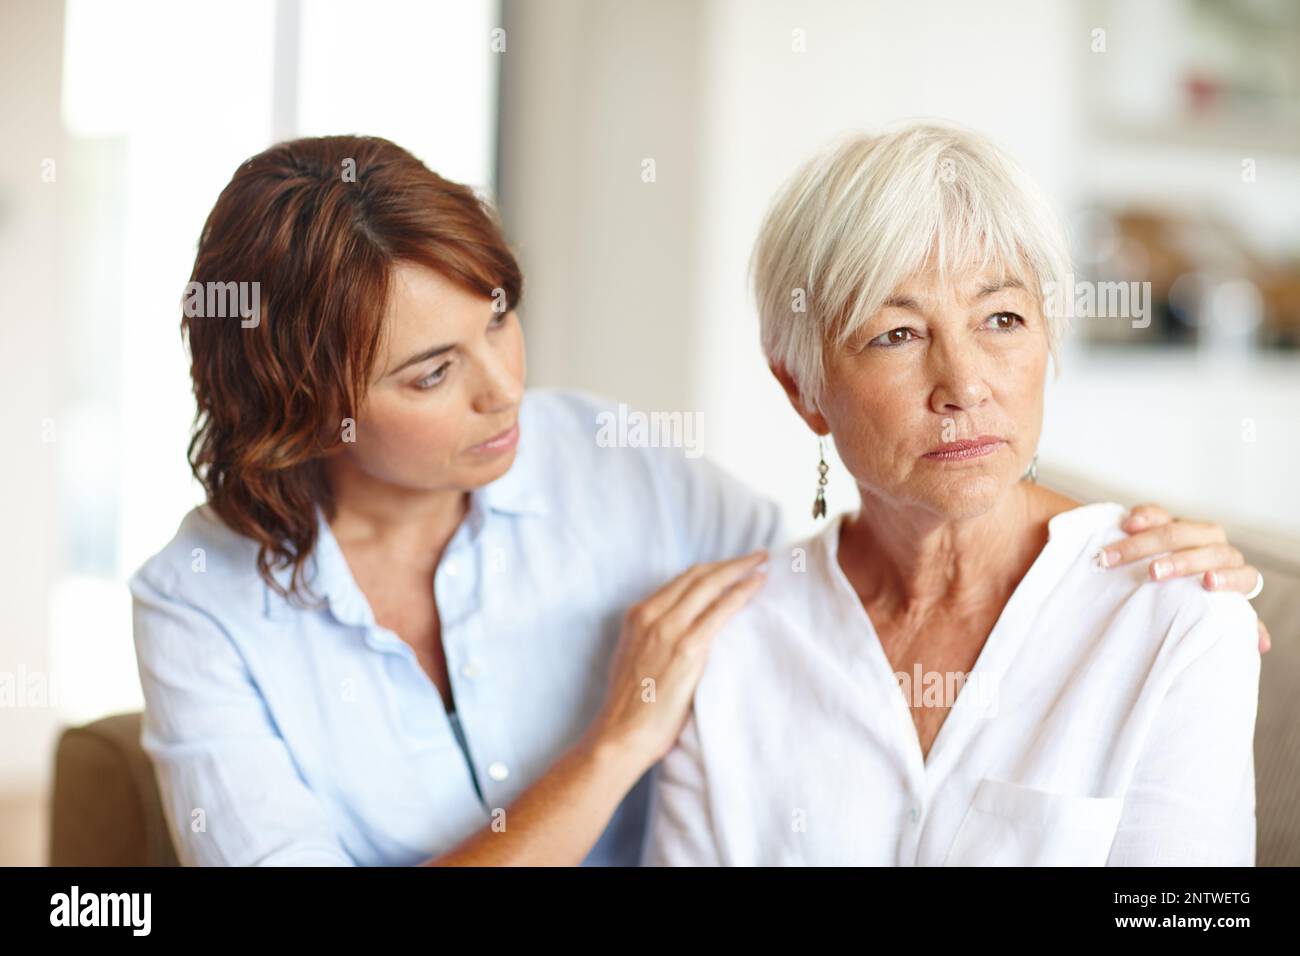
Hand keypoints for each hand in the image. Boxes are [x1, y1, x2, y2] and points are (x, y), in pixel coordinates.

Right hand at [586, 551, 767, 766]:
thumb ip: (655, 637)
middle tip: (757, 556)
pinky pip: (720, 611)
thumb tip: (684, 631)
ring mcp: (668, 630)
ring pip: (710, 585)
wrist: (621, 734)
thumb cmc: (631, 706)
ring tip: (762, 563)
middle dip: (730, 562)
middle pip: (698, 575)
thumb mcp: (636, 657)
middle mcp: (651, 615)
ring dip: (740, 570)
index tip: (732, 565)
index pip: (682, 580)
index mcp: (638, 615)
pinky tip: (758, 585)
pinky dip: (742, 593)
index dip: (711, 569)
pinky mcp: (687, 649)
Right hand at [1101, 503, 1270, 652]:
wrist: (1179, 579)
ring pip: (1178, 529)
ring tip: (1119, 556)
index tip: (1208, 584)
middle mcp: (1218, 549)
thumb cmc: (1199, 603)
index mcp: (1236, 574)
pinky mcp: (1168, 520)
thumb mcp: (1217, 616)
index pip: (1243, 574)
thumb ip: (1237, 626)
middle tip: (1152, 573)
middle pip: (1207, 550)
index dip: (1228, 577)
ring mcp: (1192, 532)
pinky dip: (1142, 516)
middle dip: (1179, 561)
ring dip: (1149, 541)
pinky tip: (1127, 524)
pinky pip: (1157, 512)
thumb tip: (1262, 645)